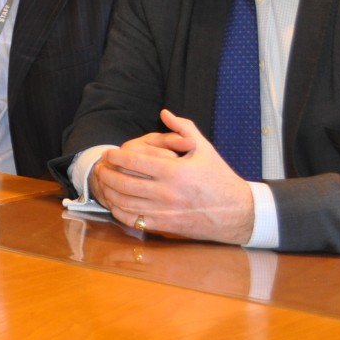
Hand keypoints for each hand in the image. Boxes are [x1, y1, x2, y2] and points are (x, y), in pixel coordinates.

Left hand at [92, 109, 254, 244]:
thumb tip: (164, 112)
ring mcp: (166, 212)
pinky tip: (116, 204)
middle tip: (100, 168)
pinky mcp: (167, 227)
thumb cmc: (219, 177)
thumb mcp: (204, 149)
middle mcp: (168, 192)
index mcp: (176, 171)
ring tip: (103, 183)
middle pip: (125, 183)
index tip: (108, 153)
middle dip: (107, 174)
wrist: (238, 212)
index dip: (116, 157)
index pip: (135, 162)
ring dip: (109, 192)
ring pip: (126, 203)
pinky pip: (135, 220)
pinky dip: (120, 212)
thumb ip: (183, 128)